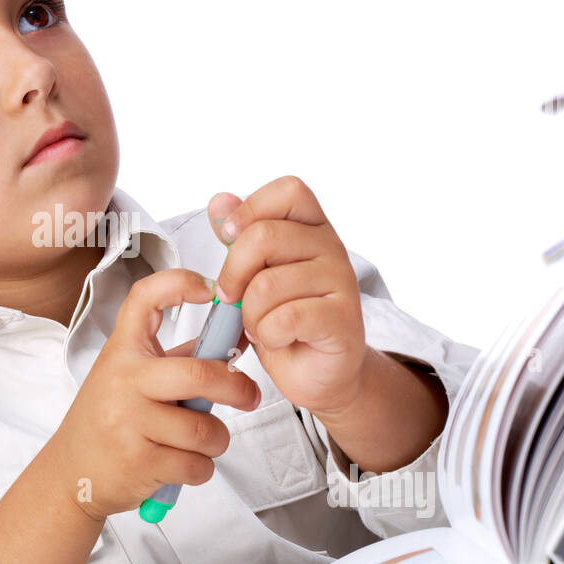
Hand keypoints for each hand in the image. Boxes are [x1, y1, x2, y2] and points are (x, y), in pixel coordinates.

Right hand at [46, 268, 261, 521]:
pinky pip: (197, 465)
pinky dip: (201, 468)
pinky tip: (182, 464)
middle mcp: (124, 380)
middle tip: (249, 396)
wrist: (70, 474)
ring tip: (201, 442)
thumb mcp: (130, 379)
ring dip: (217, 440)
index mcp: (123, 351)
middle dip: (237, 388)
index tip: (212, 292)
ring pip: (206, 429)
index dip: (181, 283)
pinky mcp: (139, 461)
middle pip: (200, 374)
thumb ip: (177, 360)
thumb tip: (232, 343)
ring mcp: (129, 421)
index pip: (145, 298)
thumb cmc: (107, 421)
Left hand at [209, 176, 369, 416]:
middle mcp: (332, 247)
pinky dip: (268, 334)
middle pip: (264, 237)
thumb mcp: (254, 274)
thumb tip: (219, 202)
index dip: (251, 210)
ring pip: (268, 284)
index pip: (288, 191)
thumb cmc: (284, 320)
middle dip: (233, 273)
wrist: (317, 372)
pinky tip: (276, 338)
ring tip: (259, 324)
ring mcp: (342, 282)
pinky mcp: (343, 319)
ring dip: (250, 314)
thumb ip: (239, 237)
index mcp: (311, 228)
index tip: (229, 238)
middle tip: (231, 298)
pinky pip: (286, 318)